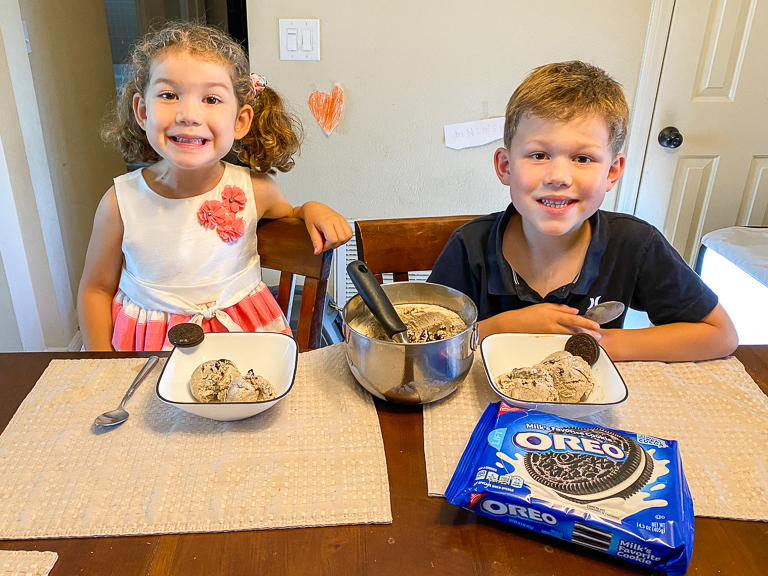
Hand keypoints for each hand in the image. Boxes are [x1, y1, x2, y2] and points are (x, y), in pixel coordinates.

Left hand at [298, 201, 352, 253]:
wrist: (314, 208)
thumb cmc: (311, 216)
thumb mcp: (311, 230)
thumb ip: (316, 241)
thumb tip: (318, 251)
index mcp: (327, 222)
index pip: (333, 239)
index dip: (328, 246)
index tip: (323, 246)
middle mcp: (336, 220)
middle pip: (341, 239)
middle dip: (334, 245)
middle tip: (327, 244)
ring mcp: (341, 219)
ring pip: (348, 236)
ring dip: (341, 241)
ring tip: (333, 240)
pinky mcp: (344, 219)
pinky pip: (350, 231)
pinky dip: (345, 237)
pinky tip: (338, 236)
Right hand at [480, 303, 601, 339]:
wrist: (511, 324)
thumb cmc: (527, 315)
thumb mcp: (543, 306)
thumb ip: (560, 308)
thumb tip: (574, 312)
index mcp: (553, 315)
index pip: (573, 319)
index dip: (586, 323)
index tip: (596, 326)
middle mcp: (552, 325)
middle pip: (573, 330)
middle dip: (587, 333)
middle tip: (599, 337)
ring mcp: (549, 334)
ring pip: (568, 336)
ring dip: (581, 338)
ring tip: (591, 341)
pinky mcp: (546, 340)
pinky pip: (560, 340)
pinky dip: (569, 341)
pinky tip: (576, 343)